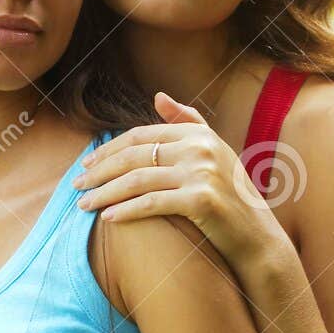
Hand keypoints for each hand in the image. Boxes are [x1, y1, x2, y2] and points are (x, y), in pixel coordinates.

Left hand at [73, 91, 269, 265]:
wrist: (257, 236)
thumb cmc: (232, 197)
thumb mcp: (214, 152)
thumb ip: (188, 122)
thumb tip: (158, 96)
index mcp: (198, 134)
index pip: (141, 135)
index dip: (109, 149)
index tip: (86, 163)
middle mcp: (200, 148)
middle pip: (134, 156)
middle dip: (100, 171)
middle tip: (76, 185)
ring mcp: (202, 173)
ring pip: (137, 180)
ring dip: (104, 193)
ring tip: (83, 205)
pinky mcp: (202, 200)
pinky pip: (151, 203)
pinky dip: (125, 211)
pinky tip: (107, 219)